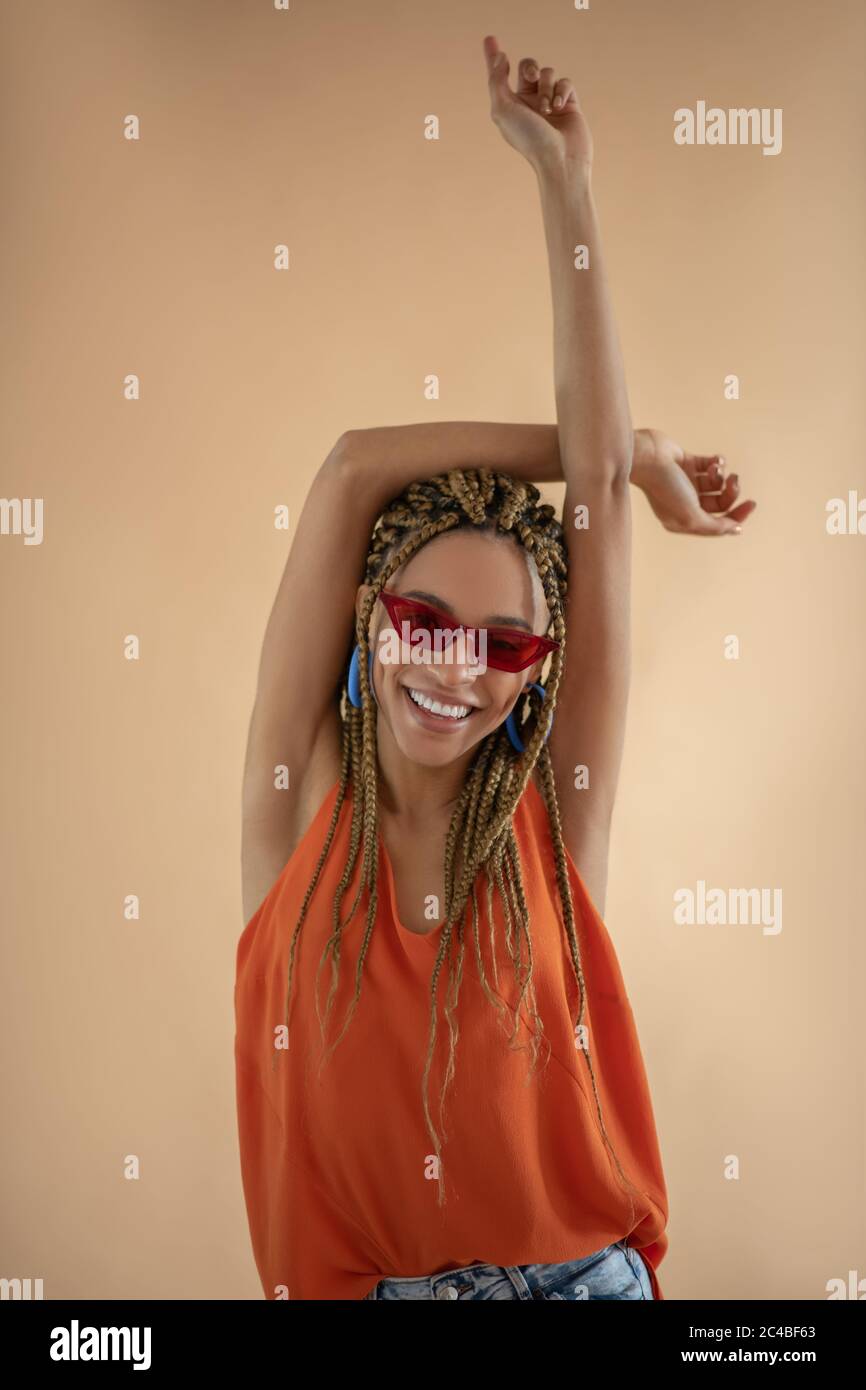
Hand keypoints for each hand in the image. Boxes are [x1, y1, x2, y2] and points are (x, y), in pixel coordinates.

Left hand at [483, 34, 592, 177]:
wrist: (559, 159)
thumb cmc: (528, 139)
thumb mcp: (502, 110)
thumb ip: (497, 80)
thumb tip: (501, 56)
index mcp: (510, 105)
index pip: (500, 75)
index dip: (494, 57)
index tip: (490, 39)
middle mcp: (529, 102)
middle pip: (528, 67)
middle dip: (529, 67)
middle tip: (531, 77)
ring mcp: (549, 102)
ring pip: (548, 73)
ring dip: (547, 88)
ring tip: (547, 110)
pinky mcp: (569, 103)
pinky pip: (565, 82)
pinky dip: (561, 91)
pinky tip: (559, 108)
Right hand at [631, 429, 756, 535]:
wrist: (646, 457)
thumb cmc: (665, 488)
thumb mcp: (690, 515)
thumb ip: (714, 526)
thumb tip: (736, 530)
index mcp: (684, 520)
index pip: (718, 523)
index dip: (737, 516)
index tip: (751, 504)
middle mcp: (685, 503)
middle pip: (719, 502)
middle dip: (731, 492)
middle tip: (734, 481)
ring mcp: (685, 483)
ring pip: (716, 483)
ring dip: (722, 475)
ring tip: (717, 468)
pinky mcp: (685, 463)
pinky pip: (709, 464)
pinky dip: (716, 462)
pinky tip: (715, 460)